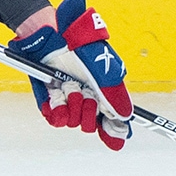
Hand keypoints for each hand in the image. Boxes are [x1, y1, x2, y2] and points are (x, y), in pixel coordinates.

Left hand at [7, 0, 134, 149]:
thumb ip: (115, 96)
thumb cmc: (82, 48)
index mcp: (104, 93)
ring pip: (74, 122)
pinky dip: (58, 109)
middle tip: (87, 93)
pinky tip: (58, 95)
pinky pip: (56, 119)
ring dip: (73, 105)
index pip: (112, 121)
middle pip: (92, 125)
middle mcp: (87, 99)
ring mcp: (68, 100)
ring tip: (70, 87)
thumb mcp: (105, 72)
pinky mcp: (50, 100)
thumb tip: (126, 118)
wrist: (54, 37)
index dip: (114, 132)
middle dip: (90, 112)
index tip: (115, 138)